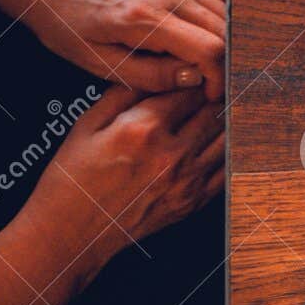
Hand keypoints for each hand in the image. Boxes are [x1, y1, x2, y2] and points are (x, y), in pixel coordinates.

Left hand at [0, 0, 225, 98]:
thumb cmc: (68, 25)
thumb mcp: (101, 64)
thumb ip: (152, 76)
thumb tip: (195, 79)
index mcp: (142, 17)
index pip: (210, 49)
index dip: (220, 77)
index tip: (210, 92)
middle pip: (225, 30)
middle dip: (227, 62)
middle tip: (212, 80)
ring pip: (226, 11)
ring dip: (227, 39)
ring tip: (208, 58)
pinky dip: (222, 14)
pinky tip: (207, 31)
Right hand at [0, 85, 223, 304]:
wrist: (75, 231)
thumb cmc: (74, 178)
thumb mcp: (86, 126)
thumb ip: (122, 95)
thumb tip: (152, 73)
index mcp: (142, 130)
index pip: (186, 91)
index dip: (194, 79)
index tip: (196, 73)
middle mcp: (170, 155)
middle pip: (212, 112)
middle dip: (214, 96)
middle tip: (217, 86)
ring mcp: (187, 181)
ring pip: (225, 138)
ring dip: (226, 121)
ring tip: (224, 109)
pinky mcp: (194, 201)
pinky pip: (226, 170)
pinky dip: (229, 151)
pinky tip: (225, 141)